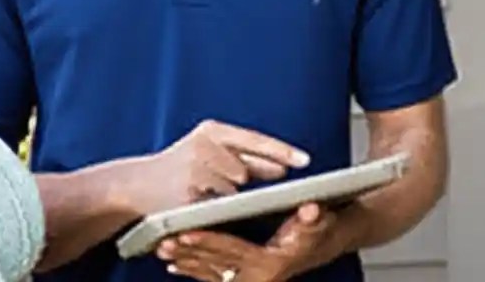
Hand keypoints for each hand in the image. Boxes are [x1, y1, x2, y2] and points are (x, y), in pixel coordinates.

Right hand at [126, 120, 310, 215]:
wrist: (138, 183)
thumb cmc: (183, 166)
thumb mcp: (212, 151)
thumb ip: (247, 158)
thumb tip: (283, 166)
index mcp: (212, 130)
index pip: (255, 140)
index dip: (282, 151)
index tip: (306, 160)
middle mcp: (203, 145)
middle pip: (245, 170)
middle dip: (243, 179)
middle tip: (227, 177)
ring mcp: (194, 170)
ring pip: (232, 189)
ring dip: (224, 193)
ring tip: (200, 186)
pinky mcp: (186, 194)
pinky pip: (216, 204)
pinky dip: (212, 204)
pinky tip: (195, 197)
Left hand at [156, 203, 339, 280]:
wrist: (323, 245)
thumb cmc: (318, 229)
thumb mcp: (320, 221)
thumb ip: (313, 217)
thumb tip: (310, 209)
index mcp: (271, 264)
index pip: (233, 251)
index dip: (209, 241)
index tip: (186, 232)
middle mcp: (258, 277)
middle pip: (215, 264)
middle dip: (188, 253)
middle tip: (163, 241)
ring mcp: (249, 280)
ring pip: (210, 273)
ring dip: (186, 262)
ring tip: (161, 248)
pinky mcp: (244, 278)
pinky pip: (214, 277)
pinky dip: (194, 270)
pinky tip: (175, 264)